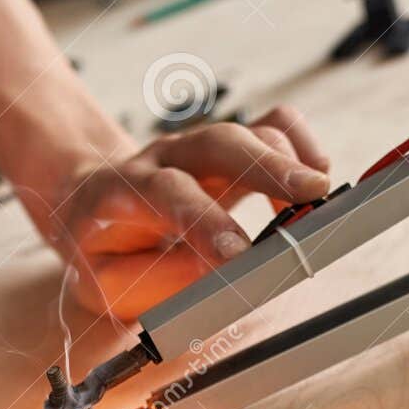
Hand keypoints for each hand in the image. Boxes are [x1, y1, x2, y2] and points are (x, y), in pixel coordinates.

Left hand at [18, 107, 331, 318]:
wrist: (88, 211)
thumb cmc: (104, 253)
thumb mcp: (111, 284)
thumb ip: (162, 280)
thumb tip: (219, 273)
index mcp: (124, 192)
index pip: (169, 195)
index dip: (208, 221)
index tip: (242, 255)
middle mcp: (164, 159)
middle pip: (219, 143)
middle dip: (269, 167)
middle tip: (312, 196)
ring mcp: (199, 149)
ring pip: (249, 132)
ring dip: (291, 161)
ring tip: (319, 199)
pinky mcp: (229, 150)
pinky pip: (271, 125)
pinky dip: (300, 144)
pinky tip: (315, 175)